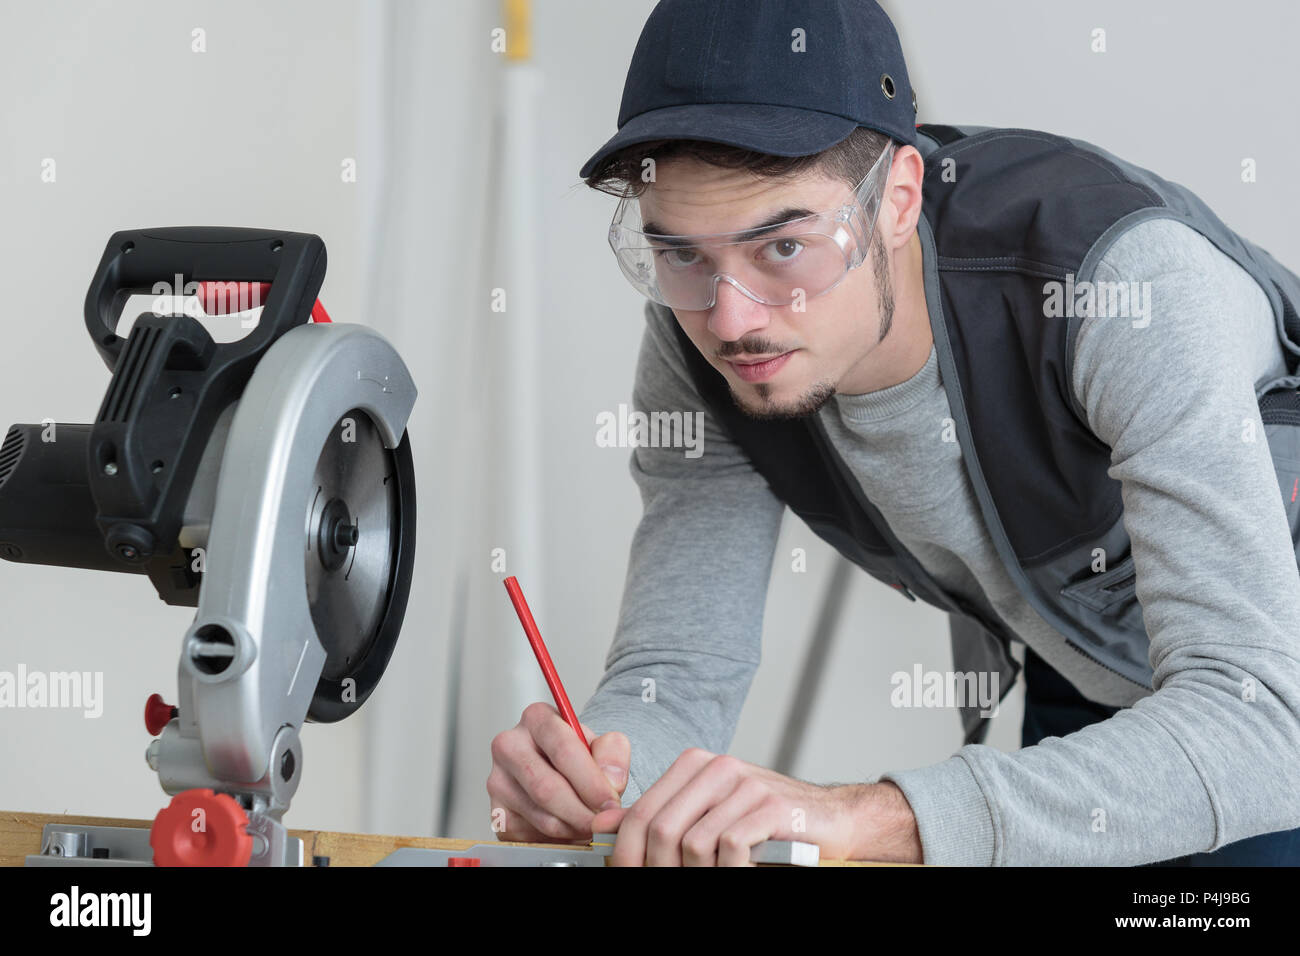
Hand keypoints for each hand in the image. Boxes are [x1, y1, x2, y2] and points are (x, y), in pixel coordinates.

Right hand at [487, 702, 629, 842]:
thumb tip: (611, 781)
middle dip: (582, 812)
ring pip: (541, 816)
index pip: (563, 749)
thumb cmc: (577, 758)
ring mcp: (498, 780)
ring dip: (573, 828)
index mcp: (536, 718)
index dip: (591, 781)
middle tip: (603, 822)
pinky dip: (558, 839)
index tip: (610, 803)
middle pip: (547, 787)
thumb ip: (613, 755)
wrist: (559, 774)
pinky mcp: (497, 813)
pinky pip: (532, 835)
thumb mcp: (601, 746)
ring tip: (592, 826)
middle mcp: (509, 745)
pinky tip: (571, 829)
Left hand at [589, 748, 921, 865]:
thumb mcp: (707, 815)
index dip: (627, 852)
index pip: (642, 811)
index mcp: (694, 765)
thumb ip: (661, 816)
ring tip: (708, 877)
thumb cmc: (765, 823)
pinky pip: (730, 846)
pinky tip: (738, 870)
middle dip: (658, 868)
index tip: (626, 874)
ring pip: (693, 842)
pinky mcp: (772, 806)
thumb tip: (605, 825)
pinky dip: (728, 869)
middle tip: (666, 884)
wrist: (828, 820)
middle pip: (662, 829)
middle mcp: (718, 768)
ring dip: (696, 873)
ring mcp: (746, 784)